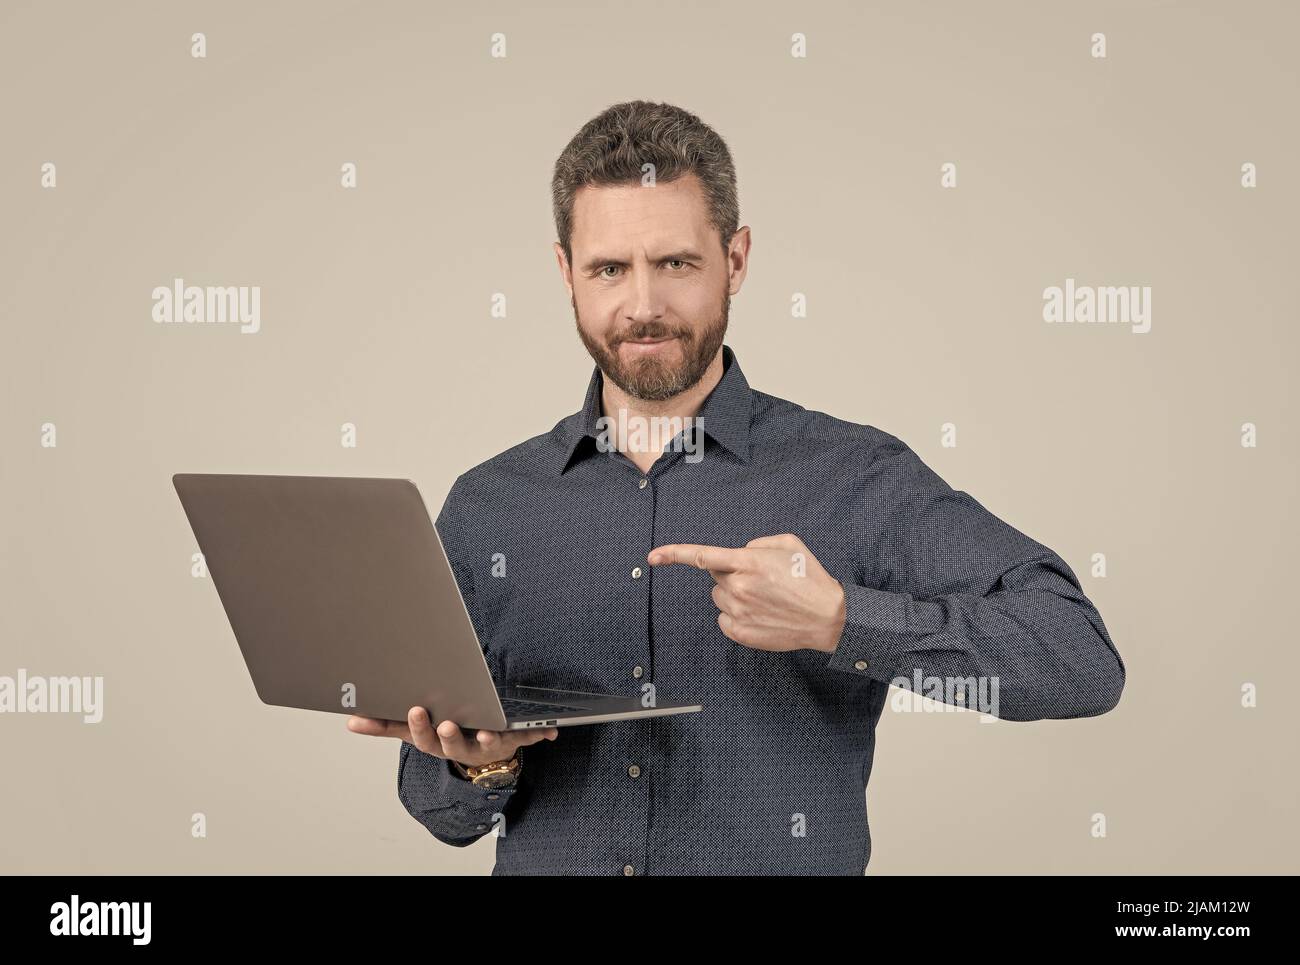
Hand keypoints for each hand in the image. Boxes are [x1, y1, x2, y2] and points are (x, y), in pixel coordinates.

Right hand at [346, 706, 556, 766]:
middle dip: (448, 735)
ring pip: (488, 745)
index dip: (419, 725)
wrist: (481, 759)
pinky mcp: (513, 742)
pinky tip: (550, 732)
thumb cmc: (444, 736)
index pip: (422, 737)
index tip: (416, 710)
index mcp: (436, 742)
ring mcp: (487, 747)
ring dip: (490, 740)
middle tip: (447, 723)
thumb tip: (350, 719)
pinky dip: (539, 735)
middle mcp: (461, 748)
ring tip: (490, 733)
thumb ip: (383, 724)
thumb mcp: (414, 730)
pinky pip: (527, 739)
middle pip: (452, 745)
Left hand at [648, 533, 846, 653]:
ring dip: (735, 595)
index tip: (652, 557)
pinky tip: (761, 614)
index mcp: (748, 562)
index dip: (673, 554)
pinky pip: (724, 619)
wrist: (828, 618)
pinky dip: (737, 615)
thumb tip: (740, 554)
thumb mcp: (788, 544)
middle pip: (716, 577)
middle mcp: (738, 587)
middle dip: (731, 575)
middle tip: (761, 581)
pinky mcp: (741, 633)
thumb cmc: (811, 579)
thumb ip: (757, 543)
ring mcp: (738, 612)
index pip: (701, 556)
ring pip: (720, 598)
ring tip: (765, 599)